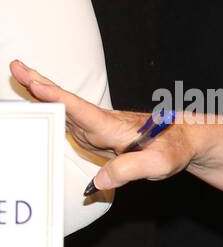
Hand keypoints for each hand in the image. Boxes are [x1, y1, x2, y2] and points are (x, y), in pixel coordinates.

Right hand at [10, 59, 197, 192]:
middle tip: (17, 67)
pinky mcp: (94, 133)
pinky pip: (68, 118)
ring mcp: (97, 126)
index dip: (61, 101)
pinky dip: (49, 105)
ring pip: (65, 109)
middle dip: (42, 86)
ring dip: (40, 92)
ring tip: (18, 72)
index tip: (39, 86)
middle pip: (68, 104)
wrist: (181, 142)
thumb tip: (99, 179)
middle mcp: (103, 123)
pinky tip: (34, 95)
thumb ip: (130, 170)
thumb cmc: (172, 150)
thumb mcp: (159, 164)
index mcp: (116, 128)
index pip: (85, 113)